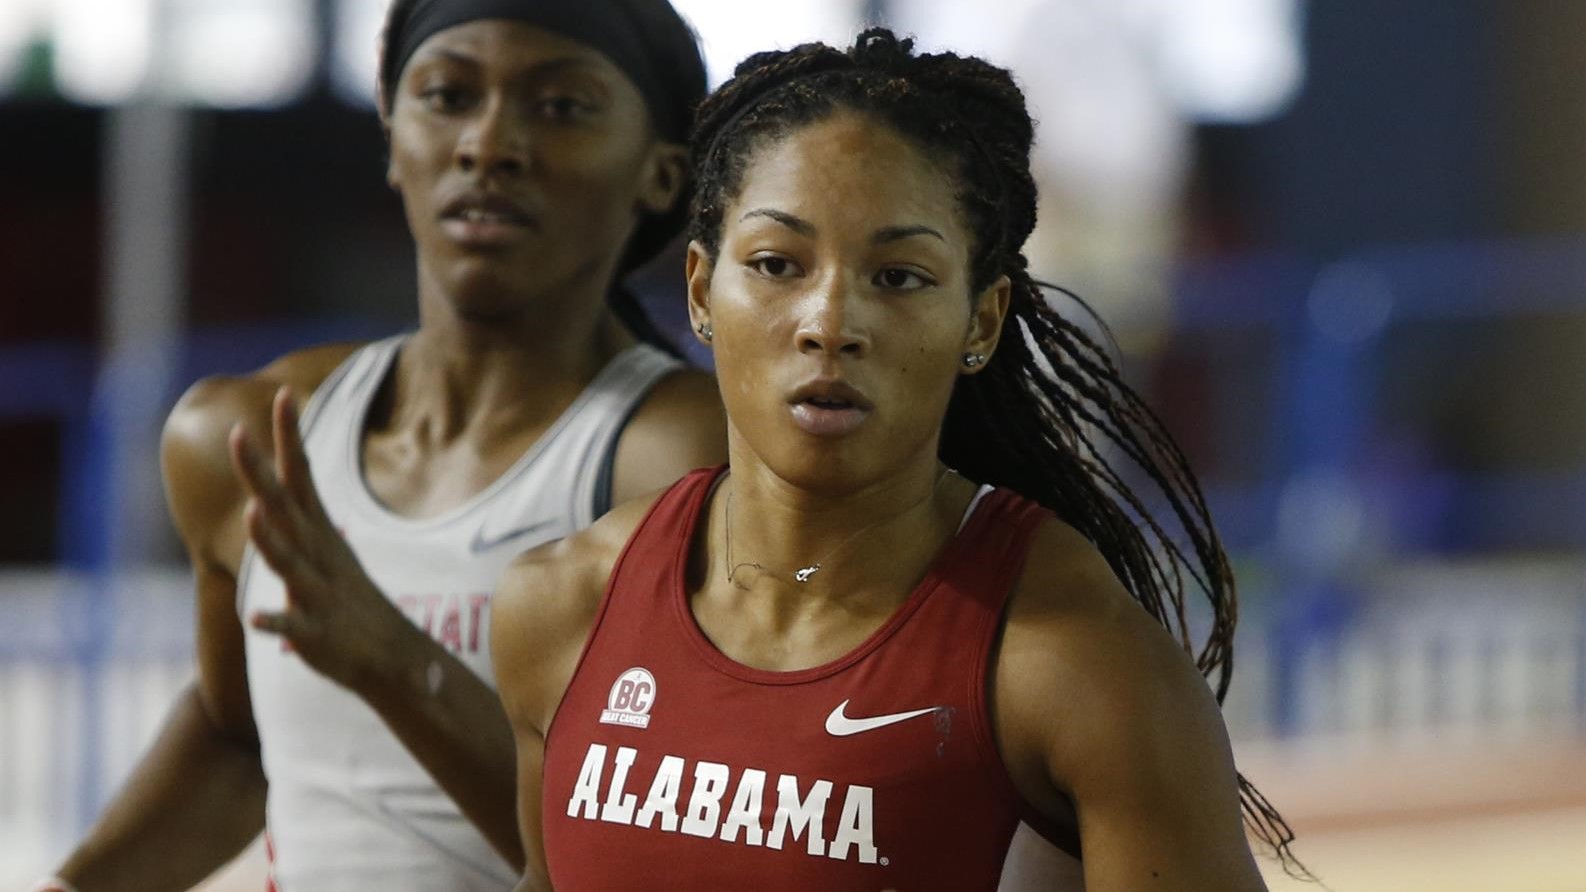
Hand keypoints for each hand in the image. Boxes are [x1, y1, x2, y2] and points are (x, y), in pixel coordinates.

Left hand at [229, 386, 417, 692]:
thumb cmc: (351, 602)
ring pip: (291, 562)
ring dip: (271, 540)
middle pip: (285, 508)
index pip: (301, 477)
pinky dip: (277, 623)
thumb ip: (295, 523)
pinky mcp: (318, 634)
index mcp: (318, 534)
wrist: (394, 658)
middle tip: (238, 434)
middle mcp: (317, 555)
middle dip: (260, 473)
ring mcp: (318, 592)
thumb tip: (270, 492)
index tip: (283, 393)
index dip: (290, 437)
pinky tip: (256, 619)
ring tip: (254, 514)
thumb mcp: (326, 553)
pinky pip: (294, 628)